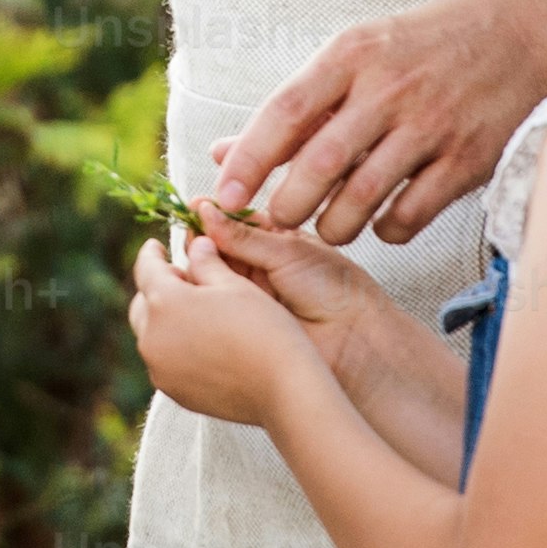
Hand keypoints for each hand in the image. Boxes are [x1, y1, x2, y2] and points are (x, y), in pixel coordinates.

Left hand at [127, 231, 319, 427]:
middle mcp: (152, 337)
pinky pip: (164, 362)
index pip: (146, 268)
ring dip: (165, 321)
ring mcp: (160, 369)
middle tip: (183, 280)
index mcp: (164, 302)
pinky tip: (202, 344)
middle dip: (157, 289)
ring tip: (195, 314)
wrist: (283, 388)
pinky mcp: (173, 391)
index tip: (156, 246)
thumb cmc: (263, 328)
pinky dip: (174, 348)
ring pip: (151, 335)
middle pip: (143, 304)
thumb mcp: (235, 285)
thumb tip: (195, 246)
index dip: (151, 253)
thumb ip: (206, 262)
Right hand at [196, 214, 398, 366]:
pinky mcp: (240, 320)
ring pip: (209, 273)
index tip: (194, 207)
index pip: (233, 220)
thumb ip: (244, 235)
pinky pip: (212, 302)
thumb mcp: (287, 251)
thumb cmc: (335, 290)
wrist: (352, 339)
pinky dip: (202, 293)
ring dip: (199, 265)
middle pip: (214, 246)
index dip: (213, 213)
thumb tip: (206, 210)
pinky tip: (201, 287)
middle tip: (195, 236)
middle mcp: (257, 265)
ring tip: (201, 262)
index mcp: (274, 240)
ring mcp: (247, 293)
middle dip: (201, 238)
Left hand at [215, 0, 546, 246]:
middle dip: (286, 205)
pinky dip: (386, 230)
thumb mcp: (358, 52)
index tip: (223, 195)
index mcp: (352, 54)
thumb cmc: (423, 47)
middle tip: (279, 219)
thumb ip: (297, 105)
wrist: (522, 34)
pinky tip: (382, 221)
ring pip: (361, 199)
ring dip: (332, 226)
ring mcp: (431, 125)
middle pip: (319, 164)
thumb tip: (222, 151)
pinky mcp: (467, 159)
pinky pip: (409, 215)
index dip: (247, 160)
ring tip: (328, 226)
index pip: (285, 112)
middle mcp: (389, 88)